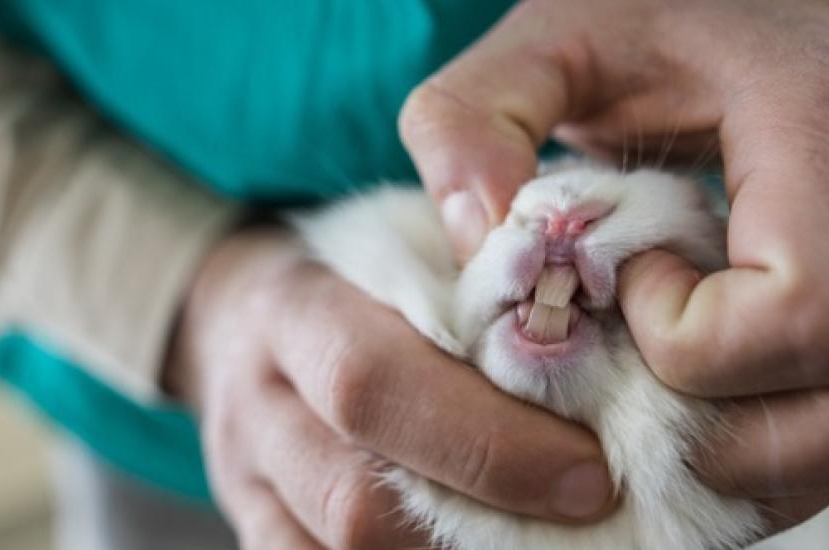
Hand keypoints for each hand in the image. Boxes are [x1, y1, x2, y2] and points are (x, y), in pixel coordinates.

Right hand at [165, 226, 614, 549]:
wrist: (240, 315)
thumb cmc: (348, 274)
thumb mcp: (397, 237)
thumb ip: (470, 259)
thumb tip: (571, 296)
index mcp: (293, 307)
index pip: (375, 381)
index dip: (488, 438)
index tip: (588, 468)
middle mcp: (255, 402)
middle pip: (354, 495)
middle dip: (482, 510)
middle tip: (584, 502)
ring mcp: (245, 476)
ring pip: (341, 548)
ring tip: (535, 523)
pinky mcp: (254, 524)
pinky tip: (469, 543)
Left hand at [399, 0, 828, 530]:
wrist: (752, 11)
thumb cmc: (651, 26)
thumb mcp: (545, 45)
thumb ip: (474, 121)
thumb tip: (478, 240)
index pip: (808, 312)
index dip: (694, 343)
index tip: (624, 288)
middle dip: (739, 423)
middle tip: (652, 367)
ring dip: (783, 453)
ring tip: (689, 407)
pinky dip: (811, 444)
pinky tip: (733, 410)